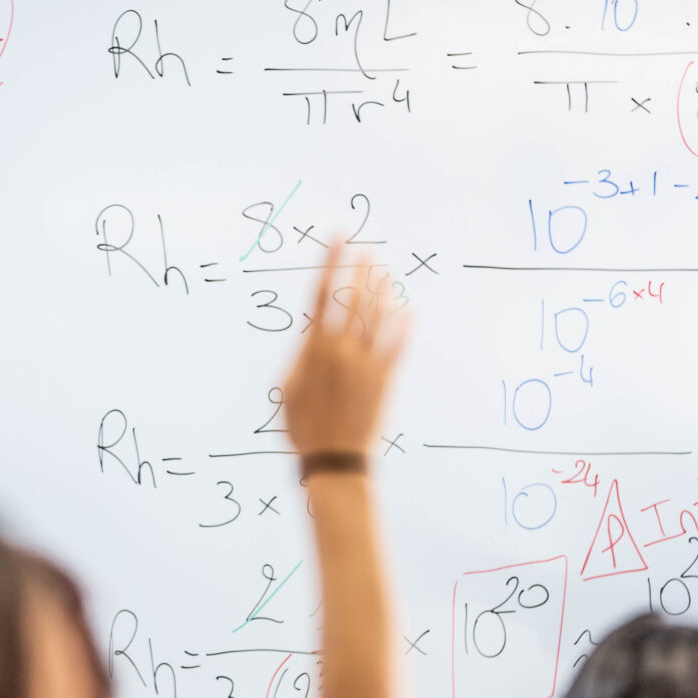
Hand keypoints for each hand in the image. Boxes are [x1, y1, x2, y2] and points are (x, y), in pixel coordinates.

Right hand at [282, 242, 408, 457]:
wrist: (332, 458)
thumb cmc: (301, 425)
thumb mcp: (288, 386)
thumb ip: (301, 355)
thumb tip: (311, 332)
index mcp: (314, 348)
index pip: (322, 293)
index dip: (330, 262)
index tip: (337, 239)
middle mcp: (341, 350)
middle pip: (353, 298)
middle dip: (360, 270)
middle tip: (368, 250)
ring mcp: (365, 363)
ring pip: (377, 317)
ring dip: (382, 291)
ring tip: (385, 271)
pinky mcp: (384, 378)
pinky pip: (397, 345)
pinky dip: (403, 326)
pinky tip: (409, 308)